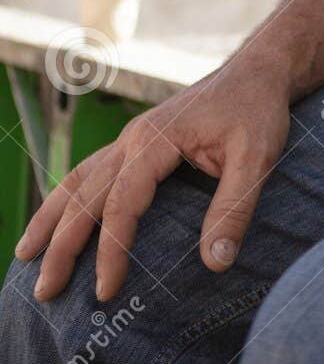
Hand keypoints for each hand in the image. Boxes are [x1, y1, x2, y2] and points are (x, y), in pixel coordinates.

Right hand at [14, 59, 291, 301]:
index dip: (111, 249)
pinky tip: (58, 221)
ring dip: (50, 218)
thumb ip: (235, 208)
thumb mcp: (257, 157)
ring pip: (77, 179)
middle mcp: (133, 138)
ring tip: (25, 256)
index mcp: (156, 140)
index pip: (121, 203)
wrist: (258, 72)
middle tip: (45, 291)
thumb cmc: (257, 111)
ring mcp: (131, 138)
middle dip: (61, 244)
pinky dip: (67, 198)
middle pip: (85, 194)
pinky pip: (91, 171)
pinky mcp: (137, 143)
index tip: (105, 291)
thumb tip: (215, 264)